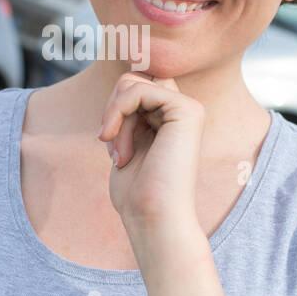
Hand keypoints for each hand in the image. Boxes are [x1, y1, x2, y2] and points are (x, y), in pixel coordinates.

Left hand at [96, 71, 205, 235]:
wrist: (155, 218)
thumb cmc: (136, 192)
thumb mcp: (125, 142)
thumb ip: (128, 111)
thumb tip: (124, 78)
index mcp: (171, 117)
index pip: (132, 86)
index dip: (113, 107)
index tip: (108, 140)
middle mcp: (183, 109)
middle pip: (132, 78)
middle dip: (111, 109)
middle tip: (109, 144)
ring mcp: (188, 108)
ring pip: (132, 82)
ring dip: (114, 116)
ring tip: (118, 153)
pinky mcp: (187, 110)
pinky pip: (137, 90)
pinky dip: (118, 115)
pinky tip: (120, 151)